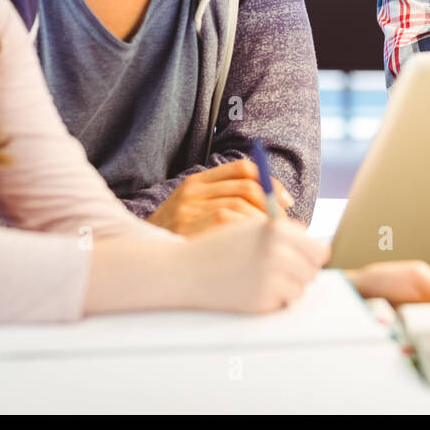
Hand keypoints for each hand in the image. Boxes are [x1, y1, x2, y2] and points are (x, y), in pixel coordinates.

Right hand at [148, 159, 293, 235]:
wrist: (143, 260)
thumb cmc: (179, 238)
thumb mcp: (196, 210)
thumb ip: (226, 200)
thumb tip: (277, 206)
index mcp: (197, 182)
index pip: (243, 169)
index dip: (270, 182)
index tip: (286, 200)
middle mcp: (191, 192)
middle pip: (245, 188)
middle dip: (271, 206)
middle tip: (284, 226)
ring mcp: (187, 211)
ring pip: (238, 207)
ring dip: (260, 223)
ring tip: (270, 239)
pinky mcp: (186, 230)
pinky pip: (226, 225)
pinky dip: (246, 235)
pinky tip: (253, 247)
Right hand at [176, 217, 328, 312]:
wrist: (185, 270)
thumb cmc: (219, 246)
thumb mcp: (251, 226)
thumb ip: (283, 231)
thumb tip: (311, 243)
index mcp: (276, 230)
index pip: (318, 249)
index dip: (310, 254)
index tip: (302, 257)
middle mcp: (276, 253)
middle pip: (313, 271)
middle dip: (301, 271)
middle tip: (283, 270)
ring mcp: (270, 279)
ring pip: (300, 289)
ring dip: (288, 286)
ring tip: (263, 278)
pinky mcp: (261, 302)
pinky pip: (283, 303)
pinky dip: (273, 299)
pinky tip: (252, 289)